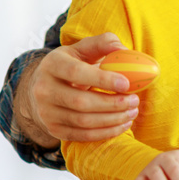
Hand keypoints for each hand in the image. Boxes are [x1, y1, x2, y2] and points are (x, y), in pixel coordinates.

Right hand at [17, 33, 139, 145]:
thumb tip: (125, 51)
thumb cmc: (71, 63)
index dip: (102, 80)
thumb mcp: (83, 48)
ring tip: (132, 112)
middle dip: (112, 103)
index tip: (126, 84)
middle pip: (81, 102)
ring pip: (83, 121)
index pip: (76, 73)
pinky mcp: (54, 129)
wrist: (44, 87)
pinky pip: (82, 136)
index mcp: (52, 64)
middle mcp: (44, 90)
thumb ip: (104, 43)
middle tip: (134, 100)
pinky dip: (106, 132)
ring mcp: (46, 112)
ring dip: (113, 119)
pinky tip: (122, 124)